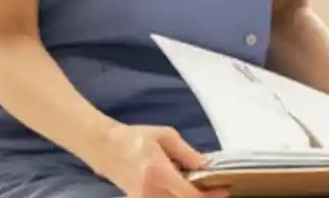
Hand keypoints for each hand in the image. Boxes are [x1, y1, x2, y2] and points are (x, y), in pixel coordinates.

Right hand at [89, 124, 226, 197]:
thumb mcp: (165, 136)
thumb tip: (205, 165)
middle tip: (215, 188)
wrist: (105, 147)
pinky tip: (180, 185)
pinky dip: (175, 195)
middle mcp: (152, 191)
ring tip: (198, 185)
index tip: (224, 189)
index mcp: (159, 173)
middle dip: (202, 197)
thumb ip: (186, 152)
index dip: (209, 196)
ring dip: (187, 196)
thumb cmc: (135, 138)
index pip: (189, 194)